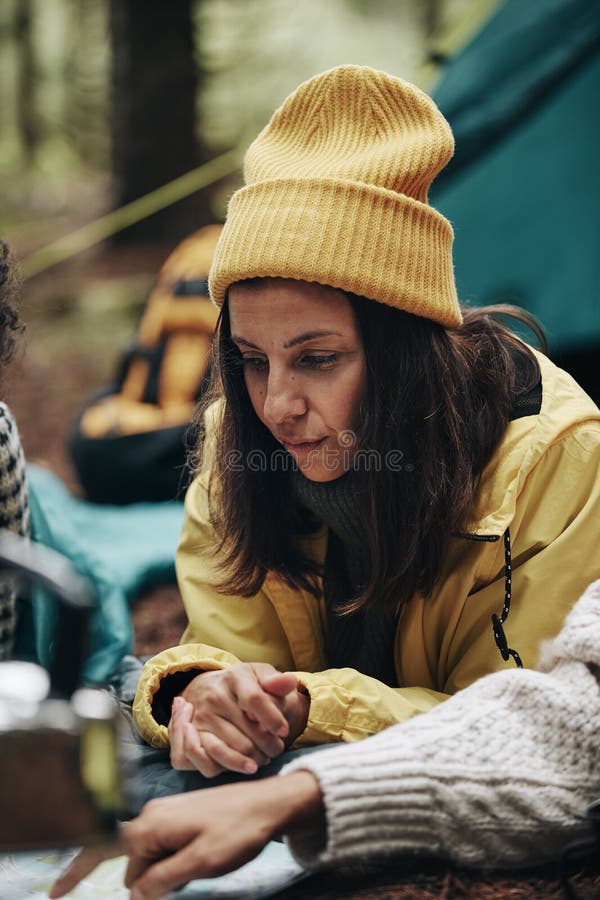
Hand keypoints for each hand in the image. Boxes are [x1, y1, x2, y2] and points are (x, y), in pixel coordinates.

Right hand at [49, 771, 323, 899]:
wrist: (271, 804)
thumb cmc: (237, 831)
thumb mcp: (200, 863)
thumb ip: (162, 880)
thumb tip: (133, 894)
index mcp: (152, 824)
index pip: (102, 850)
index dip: (76, 872)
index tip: (54, 894)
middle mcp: (153, 815)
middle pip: (132, 863)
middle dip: (146, 882)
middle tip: (188, 875)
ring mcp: (168, 815)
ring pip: (150, 858)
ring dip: (163, 874)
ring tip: (202, 866)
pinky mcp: (182, 818)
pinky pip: (165, 849)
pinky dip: (173, 864)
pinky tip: (198, 862)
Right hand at [168, 662, 307, 776]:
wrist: (211, 688)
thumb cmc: (244, 685)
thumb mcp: (261, 676)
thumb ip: (277, 681)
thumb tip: (290, 682)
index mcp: (235, 677)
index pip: (255, 699)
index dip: (272, 718)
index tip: (284, 731)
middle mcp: (214, 696)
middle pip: (247, 731)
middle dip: (268, 745)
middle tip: (276, 748)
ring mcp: (201, 718)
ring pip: (229, 750)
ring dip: (252, 760)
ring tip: (263, 759)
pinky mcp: (193, 737)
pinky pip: (208, 762)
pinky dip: (229, 767)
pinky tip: (245, 764)